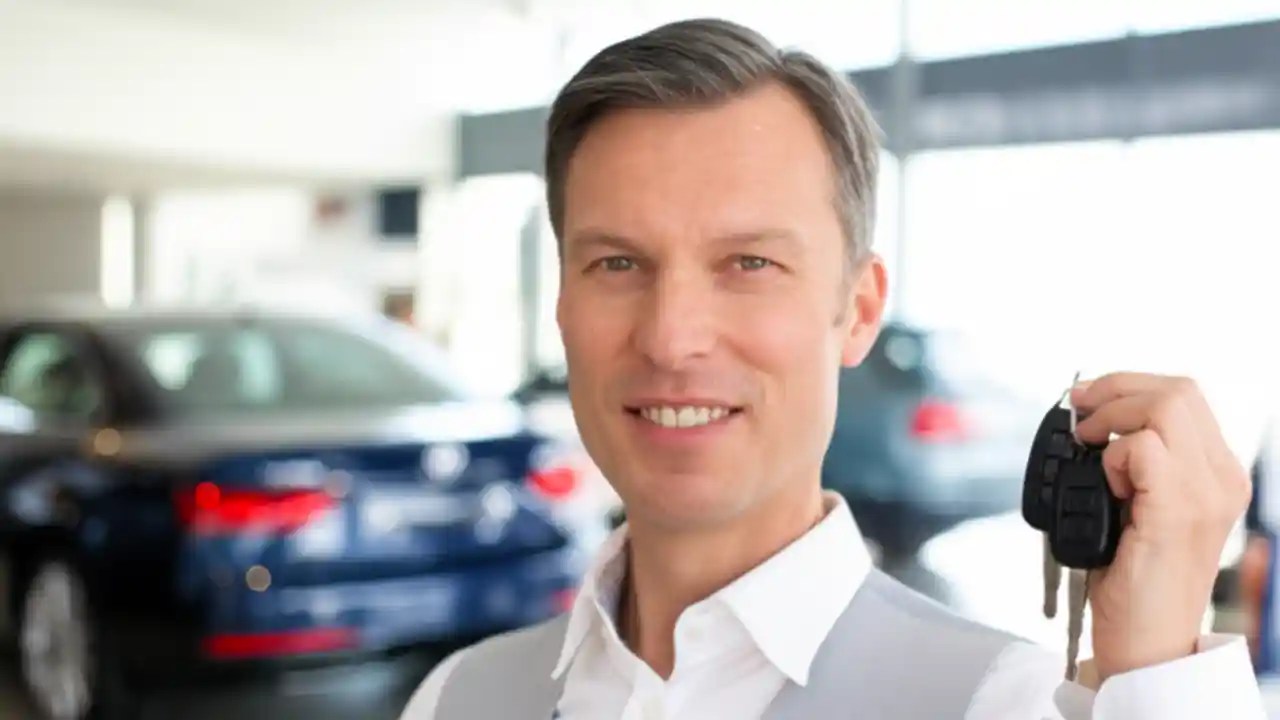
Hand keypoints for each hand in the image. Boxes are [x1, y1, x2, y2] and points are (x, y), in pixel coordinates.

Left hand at [1070, 372, 1250, 682]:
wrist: (1147, 642)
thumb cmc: (1134, 579)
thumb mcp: (1139, 505)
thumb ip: (1134, 462)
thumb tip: (1091, 420)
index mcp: (1217, 473)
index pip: (1185, 396)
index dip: (1129, 385)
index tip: (1087, 401)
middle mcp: (1222, 479)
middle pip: (1178, 390)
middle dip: (1117, 388)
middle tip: (1080, 415)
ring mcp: (1206, 494)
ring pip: (1165, 407)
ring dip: (1112, 418)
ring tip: (1091, 452)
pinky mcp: (1178, 513)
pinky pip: (1142, 448)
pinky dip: (1112, 456)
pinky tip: (1107, 487)